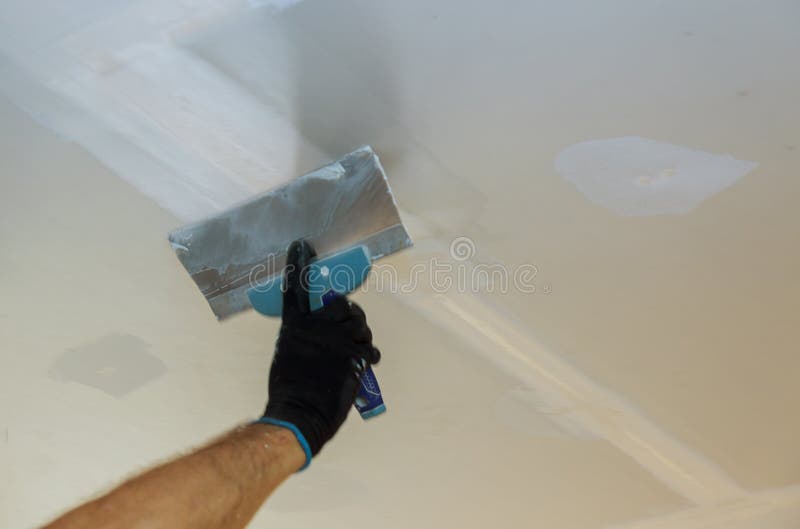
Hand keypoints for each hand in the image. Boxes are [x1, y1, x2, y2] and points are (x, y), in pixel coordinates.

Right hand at [260, 240, 379, 465]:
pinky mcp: (355, 358)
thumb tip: (318, 330)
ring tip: (357, 348)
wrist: (301, 413)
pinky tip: (367, 363)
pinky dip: (371, 356)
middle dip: (350, 313)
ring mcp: (337, 341)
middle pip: (342, 305)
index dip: (298, 264)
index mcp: (295, 325)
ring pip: (360, 325)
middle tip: (350, 326)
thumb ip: (303, 335)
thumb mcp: (288, 352)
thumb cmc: (289, 387)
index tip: (301, 244)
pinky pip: (371, 349)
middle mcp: (317, 328)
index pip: (296, 288)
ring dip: (362, 335)